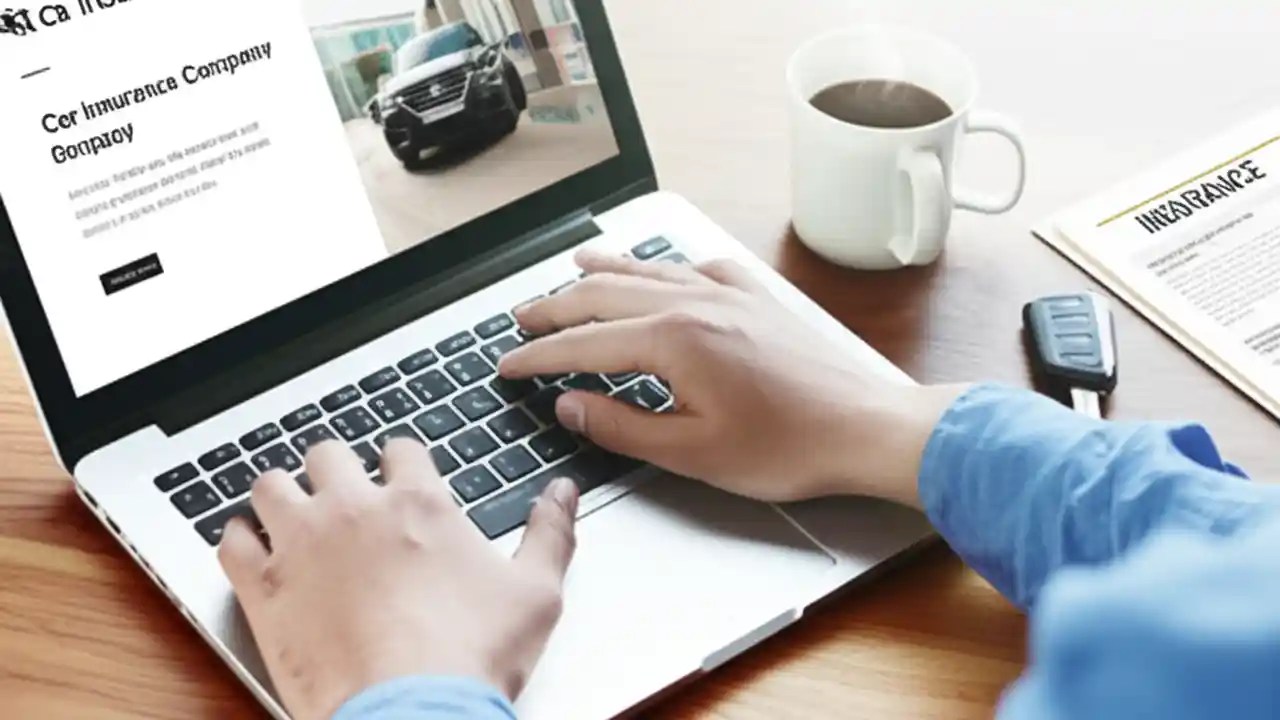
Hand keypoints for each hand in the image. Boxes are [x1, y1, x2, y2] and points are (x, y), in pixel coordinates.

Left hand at [218, 440, 579, 719]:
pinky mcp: (265, 587)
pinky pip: (231, 540)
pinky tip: (251, 549)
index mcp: (419, 504)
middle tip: (344, 495)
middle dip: (336, 469)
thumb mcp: (536, 592)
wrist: (412, 712)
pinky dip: (238, 539)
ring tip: (291, 512)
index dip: (400, 463)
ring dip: (281, 493)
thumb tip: (563, 493)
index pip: (400, 450)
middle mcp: (356, 510)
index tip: (400, 481)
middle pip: (329, 454)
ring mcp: (303, 544)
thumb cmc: (471, 657)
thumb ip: (552, 533)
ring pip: (272, 484)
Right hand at [499, 250, 964, 505]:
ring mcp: (728, 293)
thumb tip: (570, 404)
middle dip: (556, 306)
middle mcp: (695, 302)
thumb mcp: (692, 452)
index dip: (538, 356)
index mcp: (674, 339)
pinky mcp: (756, 298)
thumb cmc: (789, 446)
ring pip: (648, 270)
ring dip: (602, 272)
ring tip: (571, 268)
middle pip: (605, 294)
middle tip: (522, 319)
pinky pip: (695, 266)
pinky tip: (658, 266)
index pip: (584, 343)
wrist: (865, 427)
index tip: (506, 364)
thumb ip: (622, 425)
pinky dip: (663, 263)